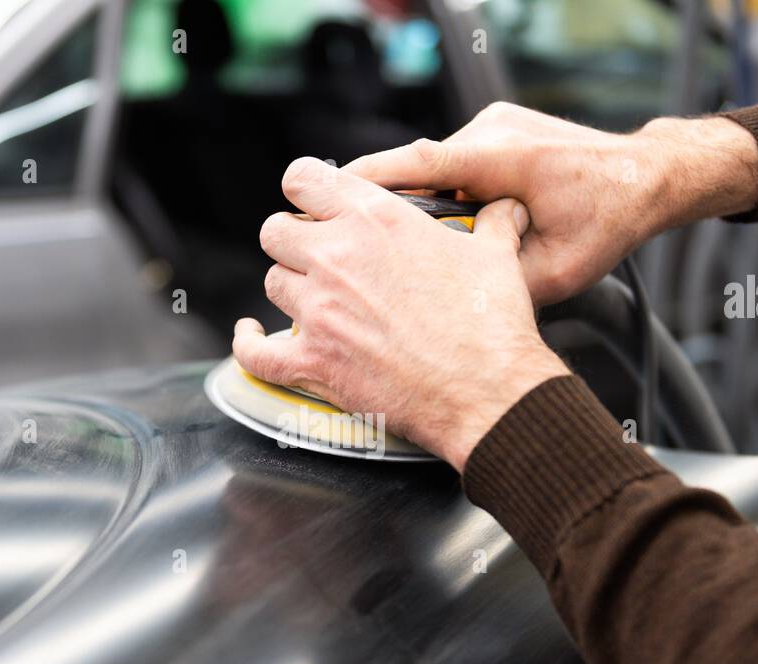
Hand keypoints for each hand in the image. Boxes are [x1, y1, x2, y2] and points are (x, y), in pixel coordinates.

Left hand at [233, 157, 568, 472]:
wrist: (486, 390)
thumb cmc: (491, 324)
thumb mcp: (496, 255)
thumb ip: (494, 223)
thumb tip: (509, 208)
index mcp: (374, 219)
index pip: (303, 179)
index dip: (303, 189)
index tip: (311, 202)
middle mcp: (336, 257)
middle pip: (275, 232)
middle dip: (290, 241)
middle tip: (312, 257)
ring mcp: (318, 311)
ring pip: (272, 283)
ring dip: (288, 290)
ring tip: (311, 300)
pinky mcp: (311, 361)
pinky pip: (255, 351)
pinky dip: (248, 344)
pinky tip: (251, 335)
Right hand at [343, 103, 757, 304]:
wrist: (648, 178)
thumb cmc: (612, 219)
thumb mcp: (559, 271)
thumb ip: (504, 285)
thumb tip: (453, 309)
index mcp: (507, 158)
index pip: (423, 161)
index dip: (371, 180)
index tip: (327, 195)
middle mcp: (494, 132)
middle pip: (419, 167)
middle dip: (381, 201)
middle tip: (345, 235)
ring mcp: (494, 126)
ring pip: (433, 167)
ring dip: (415, 201)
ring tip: (394, 243)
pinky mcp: (496, 132)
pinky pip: (450, 163)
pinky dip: (437, 192)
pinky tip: (434, 226)